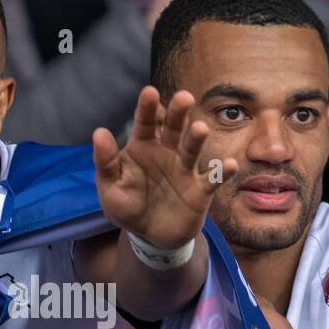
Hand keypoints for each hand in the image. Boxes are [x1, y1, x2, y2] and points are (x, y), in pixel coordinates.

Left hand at [93, 87, 235, 250]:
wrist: (149, 236)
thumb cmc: (127, 206)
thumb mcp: (109, 187)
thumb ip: (105, 161)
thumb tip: (99, 132)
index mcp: (142, 147)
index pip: (144, 123)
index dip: (147, 108)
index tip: (149, 91)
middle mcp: (166, 152)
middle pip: (172, 128)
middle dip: (178, 113)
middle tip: (184, 97)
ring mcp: (185, 169)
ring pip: (192, 149)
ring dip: (196, 138)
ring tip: (199, 128)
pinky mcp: (200, 190)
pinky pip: (213, 179)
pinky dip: (222, 172)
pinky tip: (230, 164)